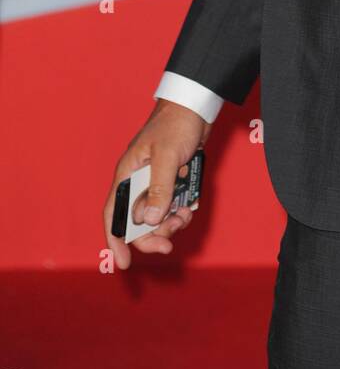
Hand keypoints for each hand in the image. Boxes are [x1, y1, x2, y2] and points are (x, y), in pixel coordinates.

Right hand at [103, 99, 211, 269]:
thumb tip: (150, 220)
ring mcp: (155, 182)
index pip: (113, 214)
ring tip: (185, 216)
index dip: (115, 240)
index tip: (123, 262)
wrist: (196, 106)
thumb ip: (159, 187)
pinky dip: (181, 211)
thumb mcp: (167, 156)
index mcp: (127, 174)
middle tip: (169, 245)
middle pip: (138, 222)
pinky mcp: (172, 180)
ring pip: (158, 217)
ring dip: (170, 223)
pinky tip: (192, 206)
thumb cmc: (176, 125)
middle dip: (152, 237)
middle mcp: (138, 181)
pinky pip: (173, 206)